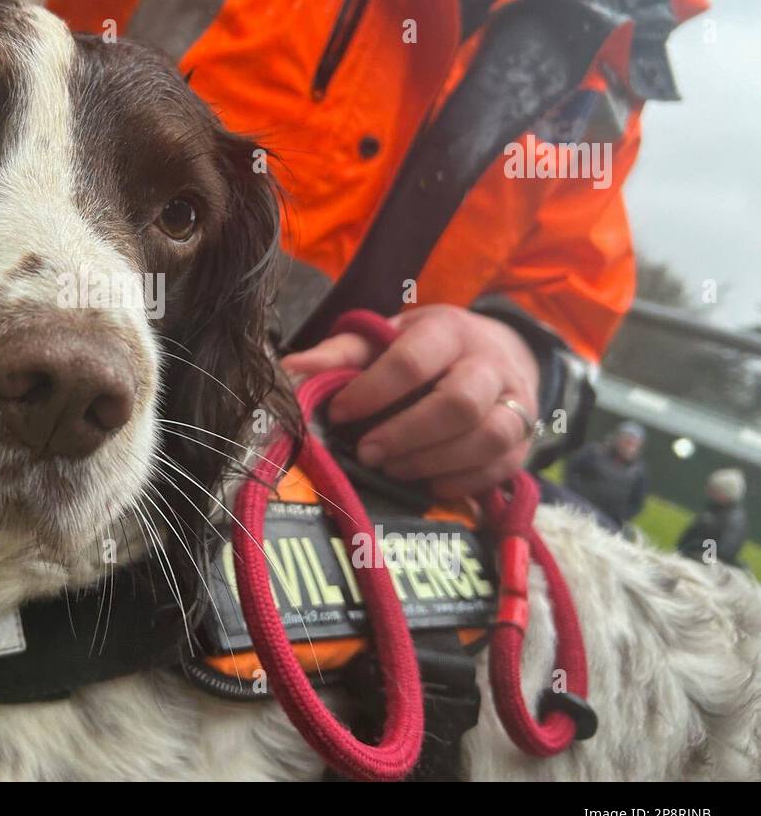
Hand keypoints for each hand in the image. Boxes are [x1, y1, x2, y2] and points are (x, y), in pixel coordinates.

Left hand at [281, 305, 539, 497]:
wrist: (495, 352)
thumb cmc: (423, 349)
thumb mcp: (384, 338)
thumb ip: (338, 355)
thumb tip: (288, 370)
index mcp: (449, 331)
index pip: (414, 361)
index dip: (373, 392)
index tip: (340, 414)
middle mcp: (490, 364)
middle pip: (458, 404)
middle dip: (406, 434)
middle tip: (367, 452)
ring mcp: (517, 402)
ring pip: (489, 437)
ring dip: (433, 460)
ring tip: (392, 470)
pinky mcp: (525, 440)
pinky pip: (503, 468)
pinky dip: (462, 482)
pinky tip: (426, 484)